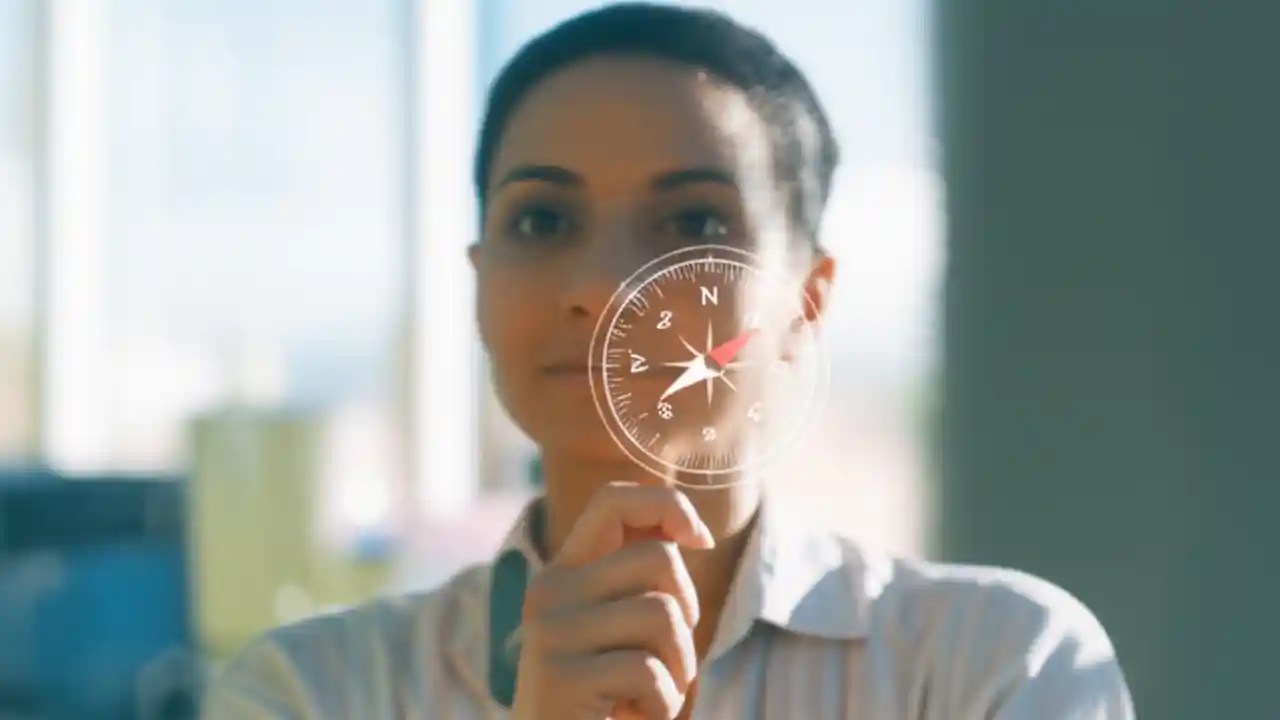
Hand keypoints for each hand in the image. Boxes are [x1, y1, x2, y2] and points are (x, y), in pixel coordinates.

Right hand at [509, 482, 715, 719]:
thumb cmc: (605, 703)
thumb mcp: (621, 633)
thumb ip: (641, 584)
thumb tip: (692, 534)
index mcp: (563, 573)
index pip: (613, 500)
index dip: (667, 505)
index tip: (701, 540)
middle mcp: (549, 592)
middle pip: (659, 559)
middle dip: (687, 613)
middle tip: (667, 662)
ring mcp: (551, 633)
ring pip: (663, 614)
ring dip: (678, 668)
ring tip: (648, 697)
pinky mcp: (562, 677)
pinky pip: (652, 672)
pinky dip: (661, 705)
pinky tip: (630, 719)